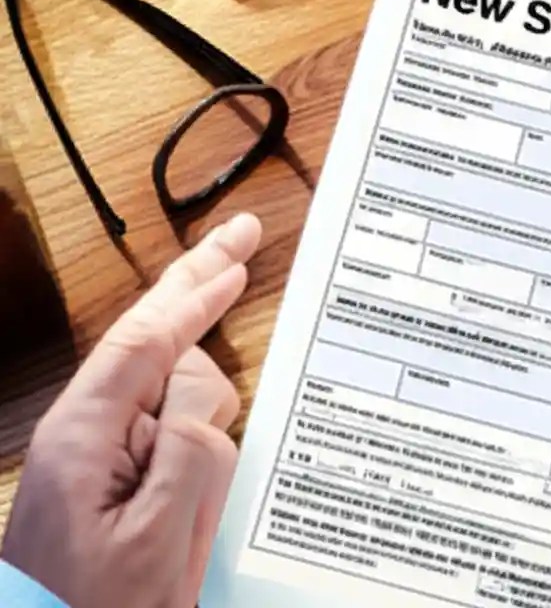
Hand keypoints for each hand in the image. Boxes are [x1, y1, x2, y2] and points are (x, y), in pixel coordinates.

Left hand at [1, 214, 261, 607]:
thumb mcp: (155, 539)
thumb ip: (190, 454)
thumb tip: (209, 397)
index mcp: (82, 438)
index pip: (145, 342)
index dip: (195, 294)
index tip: (237, 258)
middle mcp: (87, 436)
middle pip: (151, 344)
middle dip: (197, 290)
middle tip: (239, 239)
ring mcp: (100, 460)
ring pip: (177, 405)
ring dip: (207, 439)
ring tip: (189, 527)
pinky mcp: (115, 485)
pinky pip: (171, 441)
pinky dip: (200, 444)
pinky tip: (202, 498)